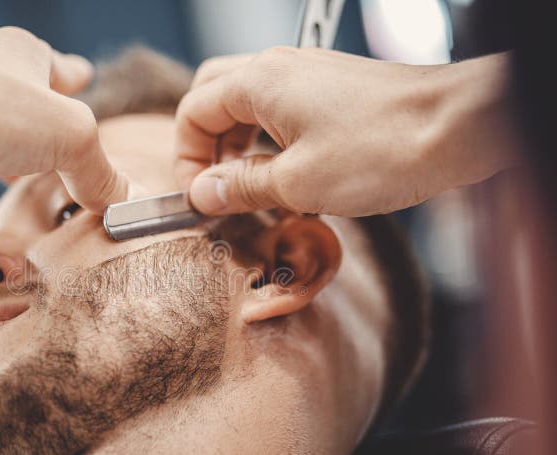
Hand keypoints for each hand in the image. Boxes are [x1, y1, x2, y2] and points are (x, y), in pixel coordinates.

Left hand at [0, 27, 125, 213]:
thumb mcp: (73, 139)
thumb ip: (99, 172)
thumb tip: (117, 202)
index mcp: (26, 60)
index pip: (62, 69)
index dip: (76, 78)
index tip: (84, 78)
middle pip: (21, 101)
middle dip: (38, 125)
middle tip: (52, 149)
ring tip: (8, 175)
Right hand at [175, 48, 518, 215]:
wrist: (459, 126)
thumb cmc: (385, 147)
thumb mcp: (298, 182)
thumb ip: (241, 187)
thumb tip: (204, 194)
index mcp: (259, 81)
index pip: (193, 112)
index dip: (186, 159)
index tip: (199, 197)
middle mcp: (278, 68)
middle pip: (213, 99)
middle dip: (206, 146)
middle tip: (216, 187)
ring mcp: (307, 76)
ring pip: (247, 104)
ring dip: (237, 144)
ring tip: (249, 188)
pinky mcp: (331, 90)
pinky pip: (280, 109)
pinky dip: (267, 140)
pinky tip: (284, 175)